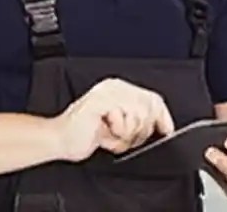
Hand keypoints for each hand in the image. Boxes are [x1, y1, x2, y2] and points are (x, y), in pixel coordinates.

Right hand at [51, 78, 174, 161]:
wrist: (61, 140)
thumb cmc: (87, 134)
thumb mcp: (120, 128)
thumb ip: (140, 122)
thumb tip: (163, 125)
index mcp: (119, 88)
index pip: (152, 98)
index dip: (162, 117)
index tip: (166, 130)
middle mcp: (114, 86)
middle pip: (149, 108)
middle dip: (140, 131)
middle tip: (123, 138)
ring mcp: (106, 92)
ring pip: (138, 116)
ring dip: (126, 135)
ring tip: (111, 137)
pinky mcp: (99, 101)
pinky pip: (122, 121)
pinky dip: (116, 134)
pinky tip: (104, 134)